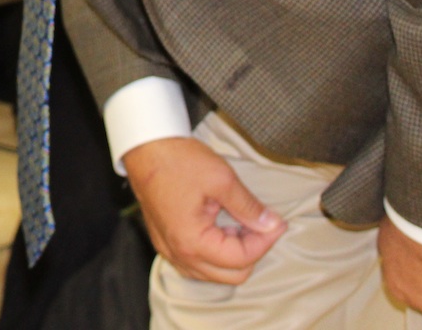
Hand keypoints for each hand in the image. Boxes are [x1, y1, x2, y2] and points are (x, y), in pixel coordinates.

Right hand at [124, 136, 285, 282]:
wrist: (144, 146)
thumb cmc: (178, 160)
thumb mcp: (222, 179)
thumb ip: (249, 207)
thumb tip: (272, 225)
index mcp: (192, 241)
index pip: (241, 259)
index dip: (265, 240)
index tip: (277, 222)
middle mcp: (178, 253)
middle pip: (230, 276)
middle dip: (250, 251)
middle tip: (259, 224)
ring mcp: (169, 249)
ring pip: (212, 273)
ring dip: (232, 255)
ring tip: (239, 225)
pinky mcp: (164, 241)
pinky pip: (195, 264)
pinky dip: (213, 255)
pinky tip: (220, 229)